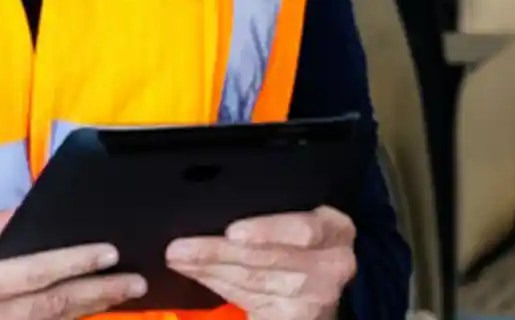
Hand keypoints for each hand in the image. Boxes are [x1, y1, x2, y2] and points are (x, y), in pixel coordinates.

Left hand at [166, 206, 356, 319]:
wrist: (319, 284)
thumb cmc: (298, 241)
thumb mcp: (295, 220)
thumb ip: (266, 212)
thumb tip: (207, 205)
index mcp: (335, 228)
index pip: (305, 228)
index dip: (267, 231)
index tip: (233, 233)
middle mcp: (333, 264)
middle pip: (267, 258)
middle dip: (216, 252)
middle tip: (179, 248)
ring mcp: (317, 296)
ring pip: (252, 281)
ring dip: (208, 269)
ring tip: (179, 258)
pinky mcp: (298, 318)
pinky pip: (249, 301)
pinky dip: (217, 285)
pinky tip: (196, 274)